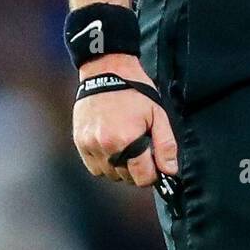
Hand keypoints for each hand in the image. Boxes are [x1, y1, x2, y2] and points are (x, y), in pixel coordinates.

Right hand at [73, 52, 178, 189]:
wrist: (106, 71)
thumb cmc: (134, 91)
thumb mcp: (158, 114)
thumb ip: (165, 145)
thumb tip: (170, 171)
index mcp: (127, 139)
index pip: (142, 177)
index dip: (152, 174)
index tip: (155, 166)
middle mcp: (105, 145)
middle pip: (126, 177)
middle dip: (137, 169)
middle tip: (141, 150)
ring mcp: (90, 145)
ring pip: (109, 174)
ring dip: (120, 167)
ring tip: (126, 146)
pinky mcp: (80, 142)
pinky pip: (94, 168)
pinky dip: (105, 163)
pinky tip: (113, 147)